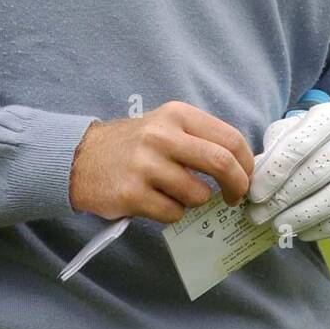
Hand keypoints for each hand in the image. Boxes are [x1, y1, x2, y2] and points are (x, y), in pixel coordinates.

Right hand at [69, 102, 254, 223]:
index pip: (229, 138)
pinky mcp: (132, 194)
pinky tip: (156, 201)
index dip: (246, 163)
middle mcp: (162, 136)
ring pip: (198, 195)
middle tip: (235, 198)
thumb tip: (241, 167)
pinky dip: (173, 213)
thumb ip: (200, 140)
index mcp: (177, 115)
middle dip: (237, 186)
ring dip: (196, 202)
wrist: (83, 158)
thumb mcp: (166, 126)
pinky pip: (173, 213)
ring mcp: (146, 165)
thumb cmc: (135, 145)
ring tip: (177, 194)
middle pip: (221, 163)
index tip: (246, 177)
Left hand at [244, 101, 329, 242]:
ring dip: (303, 215)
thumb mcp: (297, 131)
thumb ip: (275, 147)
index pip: (298, 145)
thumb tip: (255, 174)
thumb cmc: (320, 143)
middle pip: (316, 171)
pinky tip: (301, 232)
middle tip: (257, 216)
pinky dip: (324, 228)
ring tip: (277, 227)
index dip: (273, 172)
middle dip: (282, 198)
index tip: (253, 193)